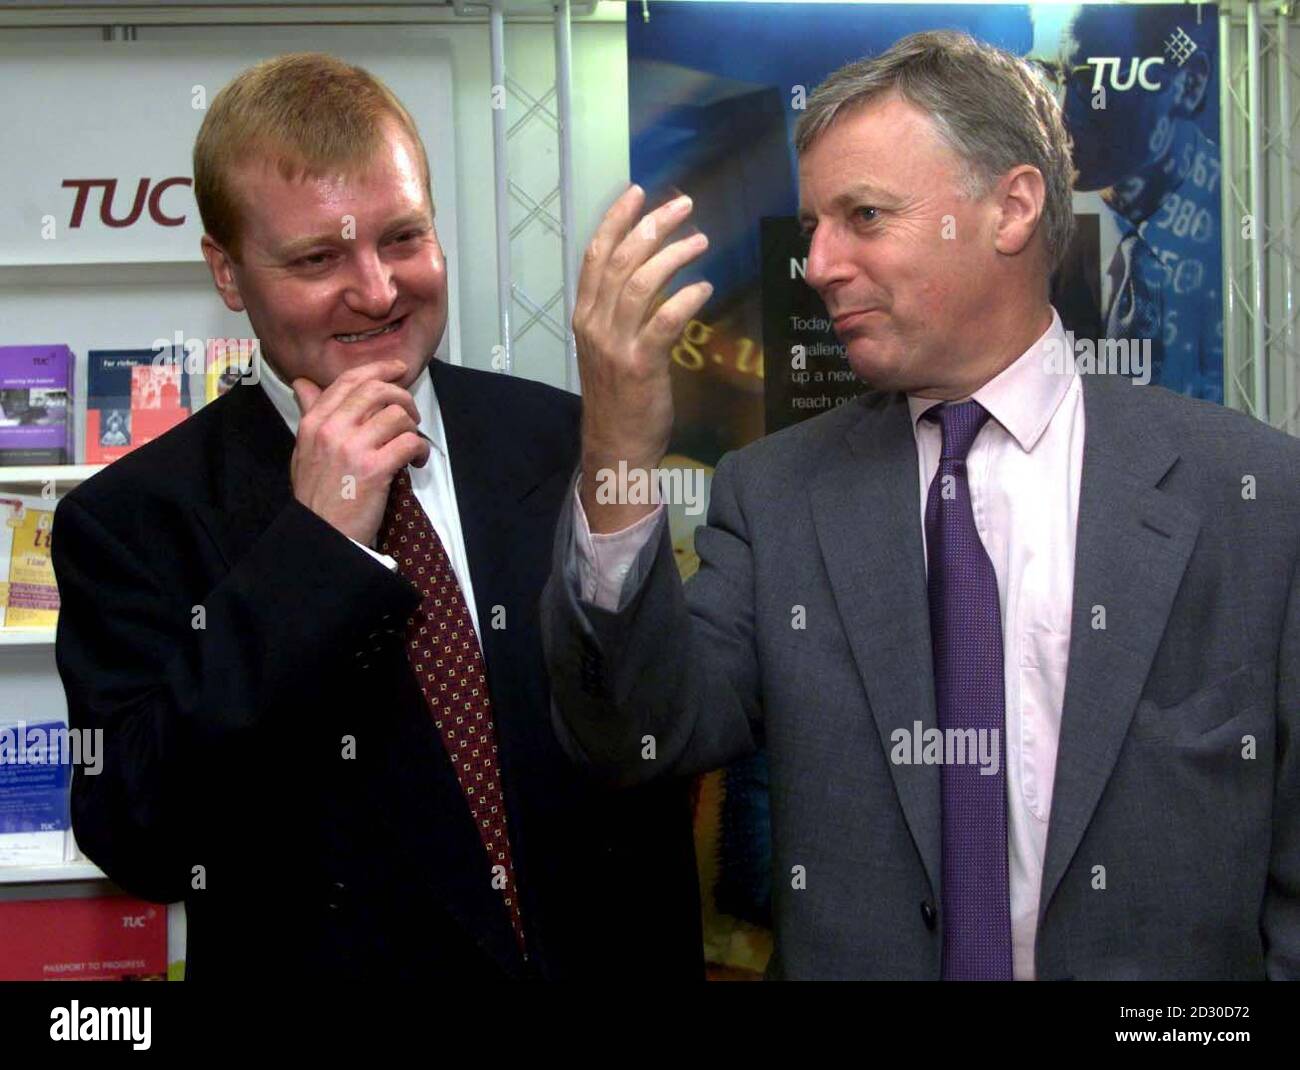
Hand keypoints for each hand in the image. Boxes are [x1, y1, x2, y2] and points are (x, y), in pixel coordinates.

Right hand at [289, 358, 430, 547]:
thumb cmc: (316, 494)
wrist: (321, 533)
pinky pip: (409, 442)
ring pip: (397, 414)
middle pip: (377, 390)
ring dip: (413, 426)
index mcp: (314, 422)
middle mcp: (331, 429)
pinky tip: (416, 461)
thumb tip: (304, 384)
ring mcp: (353, 448)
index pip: (348, 381)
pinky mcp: (375, 469)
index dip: (378, 368)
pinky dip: (419, 449)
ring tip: (411, 443)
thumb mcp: (303, 448)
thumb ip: (310, 413)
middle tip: (411, 413)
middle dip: (402, 396)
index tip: (398, 369)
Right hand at [574, 184, 711, 532]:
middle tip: (683, 206)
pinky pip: (664, 321)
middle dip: (651, 225)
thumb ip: (620, 311)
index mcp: (584, 316)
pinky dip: (686, 299)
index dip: (615, 220)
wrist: (616, 444)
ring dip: (673, 256)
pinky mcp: (641, 365)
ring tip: (700, 241)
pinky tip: (705, 288)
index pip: (595, 256)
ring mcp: (615, 344)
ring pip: (640, 283)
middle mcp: (594, 324)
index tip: (637, 192)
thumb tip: (648, 271)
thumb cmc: (618, 395)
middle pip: (619, 260)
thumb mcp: (608, 346)